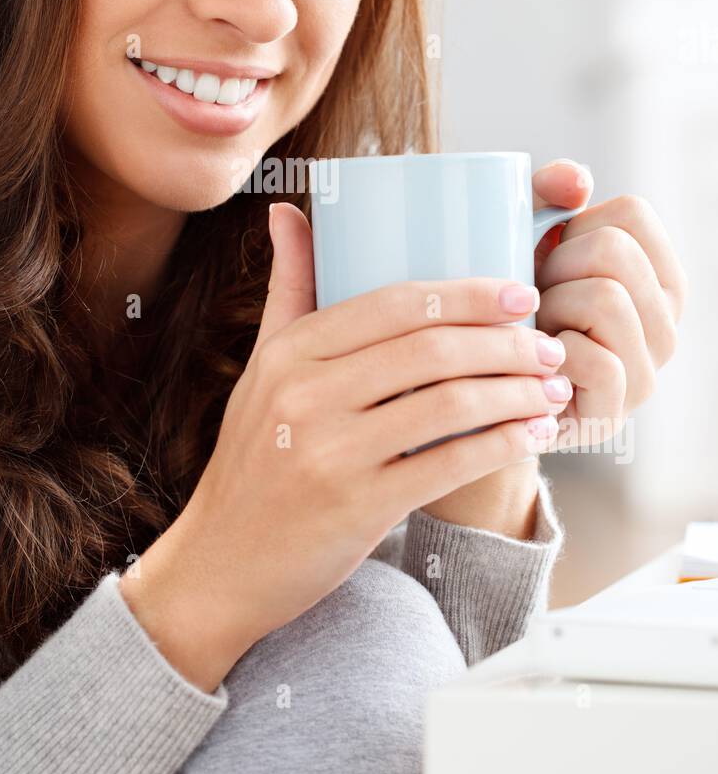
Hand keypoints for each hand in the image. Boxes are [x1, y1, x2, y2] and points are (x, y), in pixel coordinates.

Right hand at [124, 203, 572, 681]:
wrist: (221, 562)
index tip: (521, 293)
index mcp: (290, 352)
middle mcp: (306, 396)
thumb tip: (287, 211)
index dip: (470, 294)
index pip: (397, 303)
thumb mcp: (262, 368)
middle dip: (506, 342)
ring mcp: (331, 453)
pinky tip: (530, 435)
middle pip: (431, 349)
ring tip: (552, 388)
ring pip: (449, 404)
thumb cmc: (252, 459)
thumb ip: (288, 289)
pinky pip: (448, 464)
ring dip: (515, 392)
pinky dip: (502, 444)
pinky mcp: (357, 506)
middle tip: (548, 345)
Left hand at [530, 158, 687, 449]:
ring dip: (551, 308)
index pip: (633, 212)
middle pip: (616, 252)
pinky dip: (552, 354)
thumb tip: (577, 180)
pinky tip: (538, 363)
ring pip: (607, 299)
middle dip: (557, 266)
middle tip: (536, 297)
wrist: (478, 383)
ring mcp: (648, 373)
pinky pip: (594, 359)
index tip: (554, 255)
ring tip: (536, 328)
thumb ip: (546, 194)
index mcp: (658, 276)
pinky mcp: (615, 413)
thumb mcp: (524, 240)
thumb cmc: (511, 305)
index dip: (577, 224)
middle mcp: (667, 324)